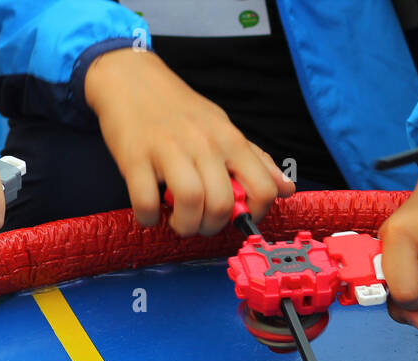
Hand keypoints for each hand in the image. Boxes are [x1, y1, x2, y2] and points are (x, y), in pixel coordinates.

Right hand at [84, 48, 293, 235]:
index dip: (255, 214)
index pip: (263, 188)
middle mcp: (204, 145)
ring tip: (178, 220)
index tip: (237, 216)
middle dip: (212, 227)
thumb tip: (287, 188)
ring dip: (185, 225)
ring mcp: (168, 150)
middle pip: (222, 204)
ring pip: (190, 204)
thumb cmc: (180, 110)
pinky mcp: (134, 158)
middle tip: (200, 222)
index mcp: (229, 140)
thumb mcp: (223, 128)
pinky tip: (151, 212)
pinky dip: (149, 217)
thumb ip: (255, 160)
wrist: (130, 78)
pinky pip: (146, 202)